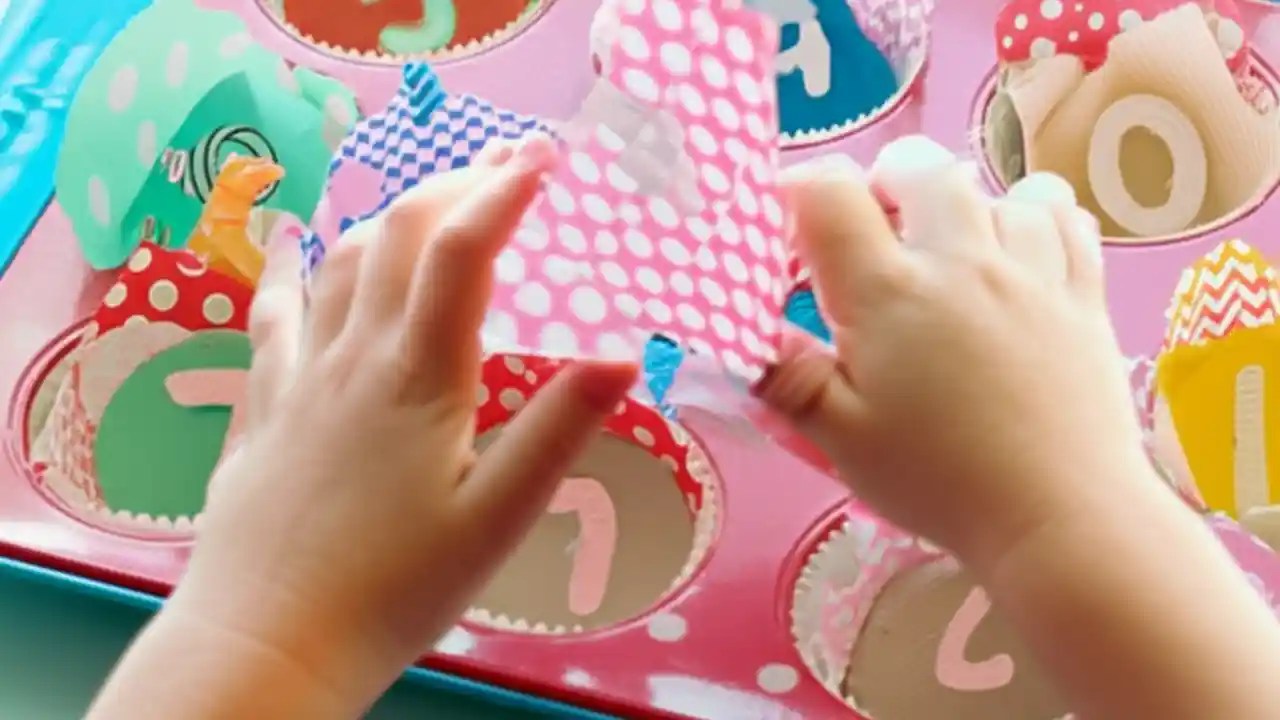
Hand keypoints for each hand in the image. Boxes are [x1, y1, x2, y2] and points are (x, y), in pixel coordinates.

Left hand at [168, 136, 637, 706]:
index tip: (546, 155)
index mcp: (419, 378)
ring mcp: (299, 375)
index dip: (505, 191)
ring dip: (392, 214)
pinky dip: (291, 266)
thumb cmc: (395, 589)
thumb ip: (556, 432)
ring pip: (341, 262)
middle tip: (504, 163)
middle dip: (456, 185)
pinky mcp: (262, 404)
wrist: (269, 640)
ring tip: (431, 198)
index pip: (465, 252)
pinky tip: (290, 243)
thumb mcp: (498, 519)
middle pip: (401, 235)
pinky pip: (273, 312)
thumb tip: (620, 357)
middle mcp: (354, 357)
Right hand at [761, 136, 1151, 565]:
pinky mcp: (1083, 294)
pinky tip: (1019, 251)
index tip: (788, 223)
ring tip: (950, 249)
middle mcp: (962, 261)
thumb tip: (739, 334)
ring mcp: (1032, 272)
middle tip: (873, 234)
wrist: (1062, 518)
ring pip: (997, 188)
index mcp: (889, 293)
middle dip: (885, 182)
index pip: (829, 193)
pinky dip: (1035, 217)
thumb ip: (786, 378)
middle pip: (920, 167)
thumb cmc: (939, 481)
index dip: (796, 189)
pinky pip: (1064, 217)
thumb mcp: (840, 439)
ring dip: (964, 206)